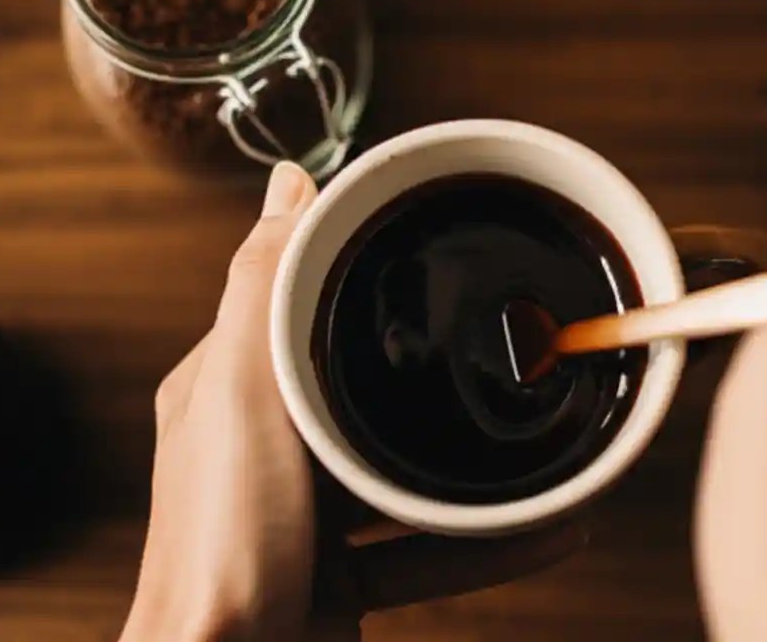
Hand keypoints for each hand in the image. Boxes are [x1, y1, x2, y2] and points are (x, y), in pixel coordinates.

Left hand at [120, 164, 586, 641]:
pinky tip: (549, 527)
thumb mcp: (241, 393)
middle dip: (435, 379)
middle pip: (363, 394)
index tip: (434, 250)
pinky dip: (485, 543)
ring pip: (403, 477)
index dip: (363, 278)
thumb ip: (264, 290)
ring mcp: (303, 519)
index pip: (300, 309)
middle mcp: (265, 451)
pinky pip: (423, 552)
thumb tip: (292, 184)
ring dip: (473, 466)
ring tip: (547, 439)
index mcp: (233, 391)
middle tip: (512, 349)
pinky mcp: (338, 581)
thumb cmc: (218, 544)